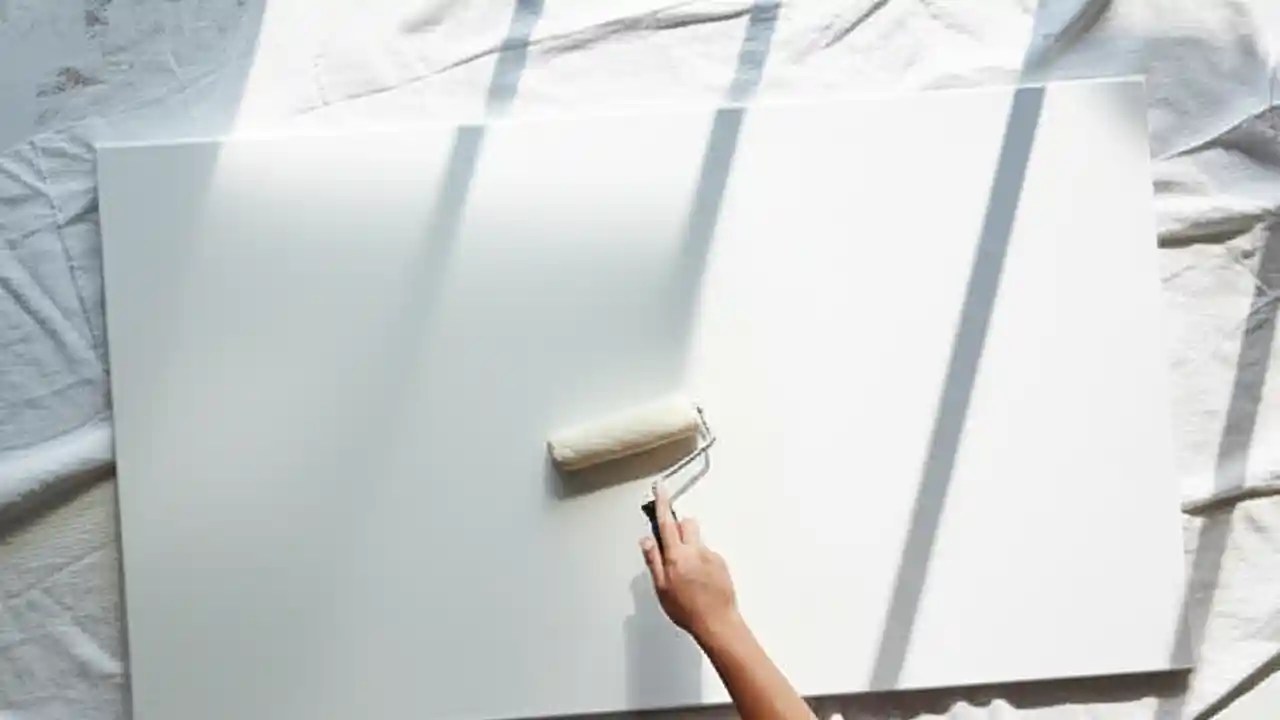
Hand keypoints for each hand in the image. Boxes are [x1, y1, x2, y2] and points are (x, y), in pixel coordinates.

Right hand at [639, 484, 739, 642]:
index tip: (661, 488)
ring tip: (687, 571)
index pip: (667, 523)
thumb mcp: (661, 588)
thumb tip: (647, 541)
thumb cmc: (688, 610)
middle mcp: (695, 551)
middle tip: (672, 547)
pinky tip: (699, 579)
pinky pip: (707, 552)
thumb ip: (653, 560)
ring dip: (690, 546)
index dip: (663, 503)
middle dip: (678, 528)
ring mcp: (711, 555)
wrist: (717, 622)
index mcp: (677, 556)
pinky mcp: (721, 562)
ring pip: (697, 539)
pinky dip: (701, 560)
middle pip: (686, 524)